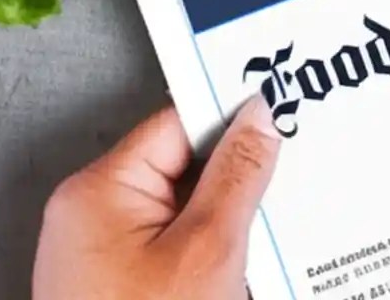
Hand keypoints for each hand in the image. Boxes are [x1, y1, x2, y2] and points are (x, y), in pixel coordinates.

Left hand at [33, 98, 281, 299]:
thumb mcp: (208, 250)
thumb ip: (238, 175)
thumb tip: (258, 115)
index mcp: (100, 189)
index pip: (179, 122)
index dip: (234, 116)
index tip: (285, 110)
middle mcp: (91, 211)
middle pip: (181, 163)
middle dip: (239, 170)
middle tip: (297, 166)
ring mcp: (102, 249)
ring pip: (183, 205)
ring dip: (229, 213)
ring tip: (279, 217)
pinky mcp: (119, 280)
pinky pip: (173, 241)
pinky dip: (211, 245)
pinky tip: (248, 258)